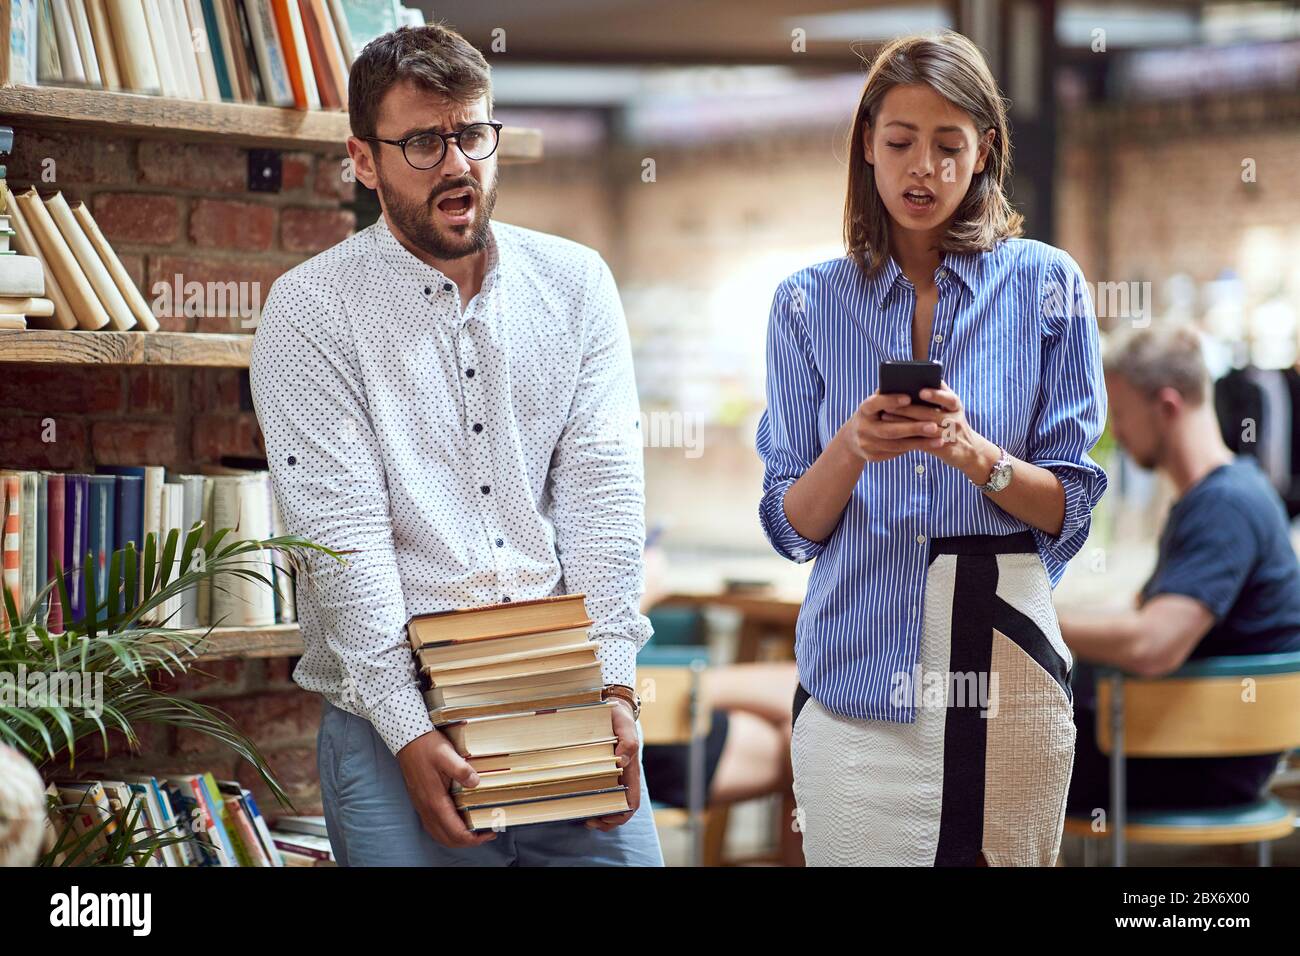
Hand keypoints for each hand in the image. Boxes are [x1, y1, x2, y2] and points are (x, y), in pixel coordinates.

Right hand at [396, 729, 497, 847]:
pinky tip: (455, 824)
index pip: (456, 832)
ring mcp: (422, 806)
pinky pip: (433, 826)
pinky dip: (446, 831)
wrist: (407, 739)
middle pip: (447, 838)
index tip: (489, 833)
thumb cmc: (427, 746)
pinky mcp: (420, 801)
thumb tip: (475, 783)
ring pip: (438, 834)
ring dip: (456, 838)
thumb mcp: (446, 754)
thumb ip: (461, 770)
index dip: (474, 838)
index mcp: (435, 800)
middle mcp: (427, 808)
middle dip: (467, 842)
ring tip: (473, 832)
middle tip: (485, 835)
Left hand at [586, 698, 639, 829]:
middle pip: (621, 808)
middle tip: (588, 821)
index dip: (620, 814)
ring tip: (582, 814)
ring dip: (599, 813)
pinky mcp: (603, 769)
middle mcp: (624, 776)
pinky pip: (600, 789)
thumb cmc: (620, 718)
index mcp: (631, 770)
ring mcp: (614, 774)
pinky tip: (580, 798)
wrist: (614, 707)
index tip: (603, 816)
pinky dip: (592, 799)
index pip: (632, 801)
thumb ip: (627, 741)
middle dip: (606, 820)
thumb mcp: (624, 725)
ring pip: (610, 802)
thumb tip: (622, 761)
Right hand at [839, 390, 945, 463]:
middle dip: (913, 429)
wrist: (853, 438)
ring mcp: (866, 444)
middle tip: (934, 426)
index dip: (890, 400)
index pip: (875, 403)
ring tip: (940, 439)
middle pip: (889, 430)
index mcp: (864, 410)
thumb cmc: (874, 413)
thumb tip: (913, 384)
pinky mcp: (872, 457)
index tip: (909, 398)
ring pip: (896, 445)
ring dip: (920, 442)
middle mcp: (863, 428)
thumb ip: (889, 394)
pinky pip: (896, 452)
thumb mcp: (877, 402)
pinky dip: (914, 448)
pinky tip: (930, 445)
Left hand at [878, 380, 998, 481]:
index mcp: (955, 405)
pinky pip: (924, 443)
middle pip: (931, 414)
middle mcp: (956, 419)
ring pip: (925, 429)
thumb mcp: (949, 407)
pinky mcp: (945, 449)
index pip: (948, 398)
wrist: (969, 450)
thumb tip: (911, 380)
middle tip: (889, 405)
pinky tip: (894, 433)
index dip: (935, 395)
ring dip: (904, 422)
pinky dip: (908, 437)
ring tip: (886, 416)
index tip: (920, 392)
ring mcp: (951, 435)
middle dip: (908, 410)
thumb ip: (937, 394)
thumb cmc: (952, 422)